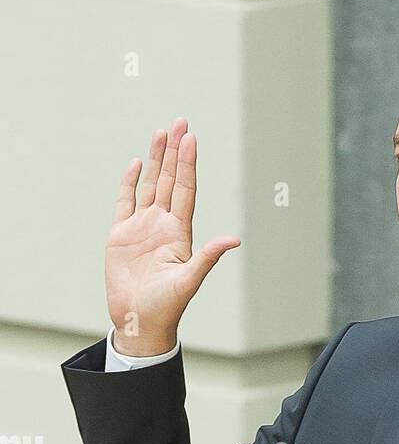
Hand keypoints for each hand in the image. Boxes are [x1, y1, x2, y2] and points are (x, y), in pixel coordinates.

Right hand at [106, 118, 240, 355]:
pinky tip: (135, 164)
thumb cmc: (166, 306)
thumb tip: (233, 240)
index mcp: (179, 232)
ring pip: (149, 185)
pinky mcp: (121, 235)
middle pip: (170, 180)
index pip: (185, 190)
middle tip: (180, 122)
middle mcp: (162, 224)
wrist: (139, 321)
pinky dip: (129, 183)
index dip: (187, 164)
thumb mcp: (189, 280)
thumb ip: (208, 257)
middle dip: (174, 152)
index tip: (190, 139)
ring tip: (161, 132)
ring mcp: (141, 227)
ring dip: (155, 160)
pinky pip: (125, 202)